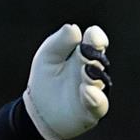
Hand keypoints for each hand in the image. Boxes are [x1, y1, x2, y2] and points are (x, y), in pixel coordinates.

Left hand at [21, 24, 110, 139]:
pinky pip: (99, 104)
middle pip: (100, 60)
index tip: (92, 37)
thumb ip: (58, 42)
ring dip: (94, 76)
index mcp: (83, 54)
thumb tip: (73, 28)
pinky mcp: (92, 110)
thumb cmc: (45, 79)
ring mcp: (94, 90)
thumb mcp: (46, 57)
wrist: (38, 111)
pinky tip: (86, 90)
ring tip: (85, 72)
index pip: (95, 41)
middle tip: (85, 55)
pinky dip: (95, 98)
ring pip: (101, 82)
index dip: (96, 37)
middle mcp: (93, 71)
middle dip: (95, 57)